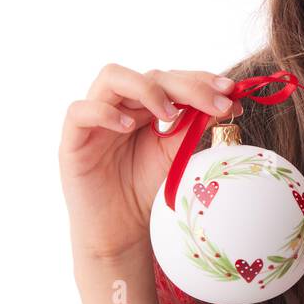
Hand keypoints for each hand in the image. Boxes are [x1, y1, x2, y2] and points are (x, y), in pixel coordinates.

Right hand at [59, 63, 243, 262]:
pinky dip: (105, 113)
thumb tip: (228, 102)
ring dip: (147, 89)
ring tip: (169, 114)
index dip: (201, 80)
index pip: (172, 78)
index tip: (231, 91)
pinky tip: (130, 127)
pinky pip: (80, 110)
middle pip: (150, 74)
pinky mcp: (72, 138)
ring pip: (112, 77)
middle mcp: (120, 104)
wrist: (120, 228)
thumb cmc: (144, 187)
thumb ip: (194, 126)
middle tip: (216, 102)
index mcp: (145, 104)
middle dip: (188, 85)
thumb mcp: (176, 153)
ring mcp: (94, 118)